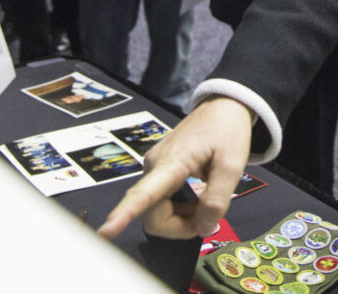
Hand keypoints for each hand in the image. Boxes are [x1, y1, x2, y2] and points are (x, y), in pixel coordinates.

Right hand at [99, 96, 252, 240]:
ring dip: (181, 219)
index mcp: (170, 162)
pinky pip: (162, 203)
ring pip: (158, 212)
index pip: (143, 193)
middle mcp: (153, 166)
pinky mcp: (158, 172)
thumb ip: (217, 200)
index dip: (124, 213)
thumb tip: (203, 229)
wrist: (222, 107)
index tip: (106, 230)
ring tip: (206, 204)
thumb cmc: (226, 131)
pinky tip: (197, 200)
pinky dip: (180, 210)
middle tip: (208, 218)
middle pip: (153, 216)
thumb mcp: (231, 165)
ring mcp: (154, 169)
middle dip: (179, 226)